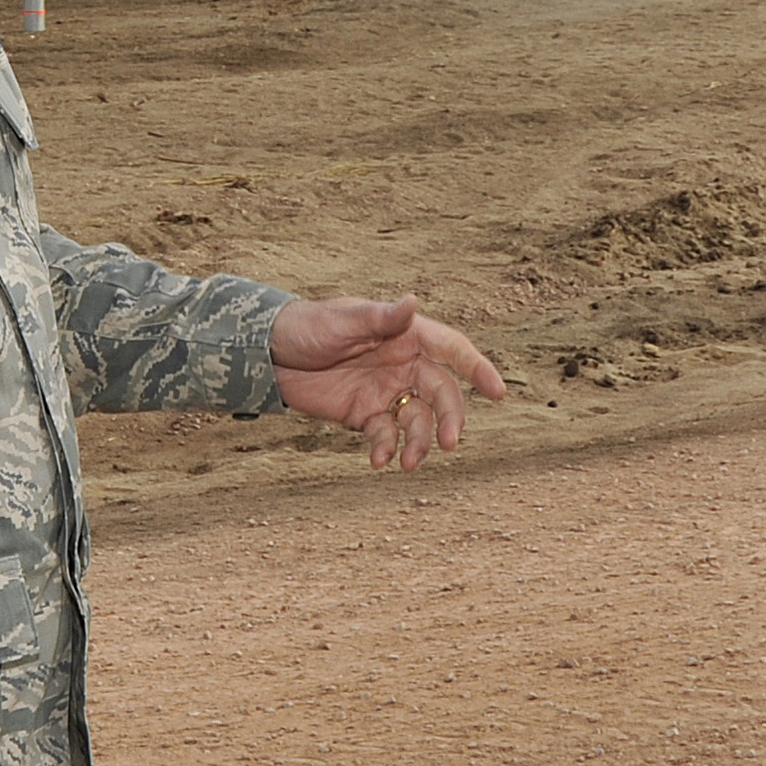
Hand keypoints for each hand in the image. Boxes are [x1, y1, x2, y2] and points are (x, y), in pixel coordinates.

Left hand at [271, 294, 507, 469]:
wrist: (267, 354)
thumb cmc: (307, 326)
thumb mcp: (342, 320)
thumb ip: (379, 317)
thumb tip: (411, 301)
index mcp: (407, 336)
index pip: (453, 351)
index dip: (478, 369)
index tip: (498, 391)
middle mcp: (404, 364)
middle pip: (442, 393)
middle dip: (450, 419)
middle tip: (449, 443)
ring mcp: (387, 391)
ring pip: (419, 420)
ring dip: (420, 443)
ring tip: (410, 463)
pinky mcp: (366, 415)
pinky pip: (386, 435)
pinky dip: (386, 448)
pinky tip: (379, 460)